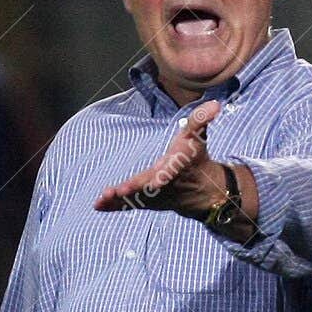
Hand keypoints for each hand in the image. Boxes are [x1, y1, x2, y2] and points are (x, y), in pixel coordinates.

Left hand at [93, 99, 226, 217]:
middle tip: (120, 191)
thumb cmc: (194, 157)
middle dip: (134, 189)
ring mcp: (152, 196)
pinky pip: (127, 205)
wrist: (199, 188)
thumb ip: (201, 120)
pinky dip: (113, 206)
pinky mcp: (143, 201)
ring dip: (118, 200)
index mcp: (176, 168)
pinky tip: (97, 206)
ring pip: (134, 199)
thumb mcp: (197, 136)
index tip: (157, 181)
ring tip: (102, 199)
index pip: (171, 171)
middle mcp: (163, 185)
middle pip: (148, 188)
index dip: (165, 176)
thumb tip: (215, 104)